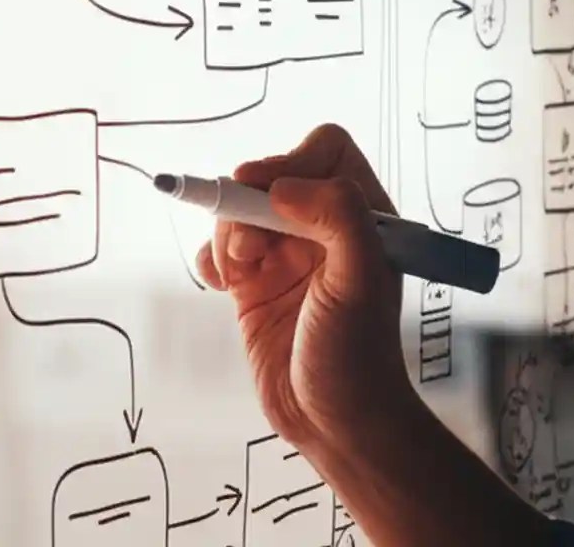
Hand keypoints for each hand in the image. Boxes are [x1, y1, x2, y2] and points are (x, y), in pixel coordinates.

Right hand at [195, 124, 409, 448]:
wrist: (332, 422)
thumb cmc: (358, 356)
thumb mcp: (360, 280)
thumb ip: (338, 216)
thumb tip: (284, 185)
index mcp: (362, 215)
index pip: (325, 151)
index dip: (290, 161)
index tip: (269, 196)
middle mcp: (324, 228)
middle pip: (271, 175)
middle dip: (249, 204)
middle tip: (250, 249)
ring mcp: (286, 255)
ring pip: (239, 210)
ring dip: (227, 234)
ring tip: (240, 273)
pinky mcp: (255, 284)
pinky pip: (219, 249)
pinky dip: (211, 260)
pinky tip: (221, 287)